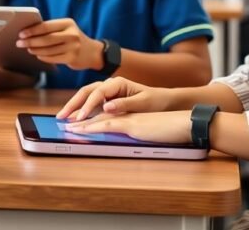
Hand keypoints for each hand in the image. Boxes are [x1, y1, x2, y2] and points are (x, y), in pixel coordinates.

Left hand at [16, 19, 103, 69]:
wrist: (92, 52)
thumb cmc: (73, 38)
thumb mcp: (66, 29)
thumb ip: (51, 29)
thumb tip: (28, 32)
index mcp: (68, 23)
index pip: (46, 26)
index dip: (32, 30)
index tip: (21, 33)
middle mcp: (72, 34)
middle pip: (46, 38)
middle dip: (30, 41)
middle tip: (19, 43)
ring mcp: (73, 47)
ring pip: (48, 49)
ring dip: (35, 50)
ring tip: (28, 48)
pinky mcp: (72, 58)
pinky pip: (52, 58)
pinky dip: (43, 57)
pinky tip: (38, 55)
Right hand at [56, 77, 170, 120]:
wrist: (164, 101)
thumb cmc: (155, 101)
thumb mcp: (143, 103)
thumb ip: (124, 104)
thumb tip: (106, 107)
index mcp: (117, 83)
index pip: (97, 93)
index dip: (87, 106)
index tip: (80, 118)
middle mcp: (109, 85)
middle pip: (86, 92)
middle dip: (73, 104)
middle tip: (62, 116)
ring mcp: (107, 92)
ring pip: (85, 96)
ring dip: (74, 106)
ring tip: (63, 117)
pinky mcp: (107, 100)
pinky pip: (91, 104)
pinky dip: (81, 110)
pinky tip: (74, 118)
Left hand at [64, 111, 193, 144]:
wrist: (184, 124)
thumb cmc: (170, 130)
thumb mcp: (149, 130)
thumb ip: (136, 130)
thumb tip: (128, 135)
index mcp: (128, 114)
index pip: (104, 114)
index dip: (89, 117)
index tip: (75, 122)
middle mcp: (125, 113)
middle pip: (97, 113)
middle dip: (80, 117)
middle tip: (64, 121)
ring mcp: (127, 117)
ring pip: (98, 117)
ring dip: (81, 122)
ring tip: (66, 126)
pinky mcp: (130, 124)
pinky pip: (107, 124)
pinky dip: (92, 127)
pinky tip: (82, 129)